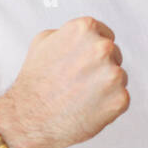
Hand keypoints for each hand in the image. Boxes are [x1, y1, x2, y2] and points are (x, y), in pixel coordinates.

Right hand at [0, 17, 130, 147]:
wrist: (27, 119)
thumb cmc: (34, 80)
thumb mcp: (43, 41)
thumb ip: (70, 32)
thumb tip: (89, 33)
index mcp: (85, 29)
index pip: (105, 36)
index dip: (91, 52)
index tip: (80, 63)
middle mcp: (102, 48)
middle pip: (114, 55)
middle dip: (99, 68)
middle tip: (76, 82)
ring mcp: (113, 74)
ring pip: (118, 77)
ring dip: (104, 86)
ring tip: (78, 96)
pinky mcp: (120, 99)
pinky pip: (120, 98)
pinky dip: (107, 105)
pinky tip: (86, 109)